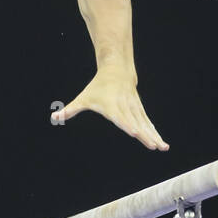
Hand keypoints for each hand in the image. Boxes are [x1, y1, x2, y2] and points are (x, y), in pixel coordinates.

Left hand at [51, 66, 169, 150]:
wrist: (116, 70)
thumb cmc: (97, 87)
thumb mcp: (84, 97)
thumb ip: (71, 109)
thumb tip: (54, 117)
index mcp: (111, 105)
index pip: (120, 116)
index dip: (126, 124)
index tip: (134, 132)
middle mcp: (125, 107)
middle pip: (136, 122)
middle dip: (145, 134)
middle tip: (153, 146)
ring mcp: (134, 108)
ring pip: (145, 124)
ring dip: (154, 136)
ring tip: (163, 147)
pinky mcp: (139, 109)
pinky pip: (148, 122)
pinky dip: (155, 132)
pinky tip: (161, 143)